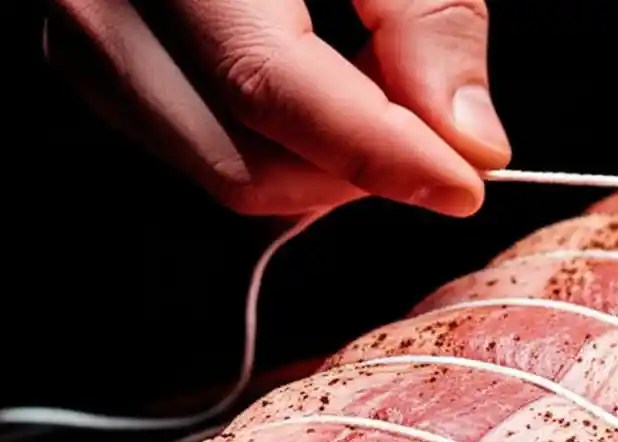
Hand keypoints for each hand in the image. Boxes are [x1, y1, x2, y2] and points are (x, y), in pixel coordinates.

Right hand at [44, 0, 509, 216]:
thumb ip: (428, 17)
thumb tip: (468, 141)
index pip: (269, 84)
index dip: (379, 153)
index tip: (466, 185)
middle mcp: (99, 6)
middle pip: (244, 161)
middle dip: (359, 170)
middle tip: (437, 128)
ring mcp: (86, 46)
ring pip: (225, 169)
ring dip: (326, 160)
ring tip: (377, 80)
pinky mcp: (100, 68)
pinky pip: (205, 146)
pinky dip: (286, 142)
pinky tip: (327, 84)